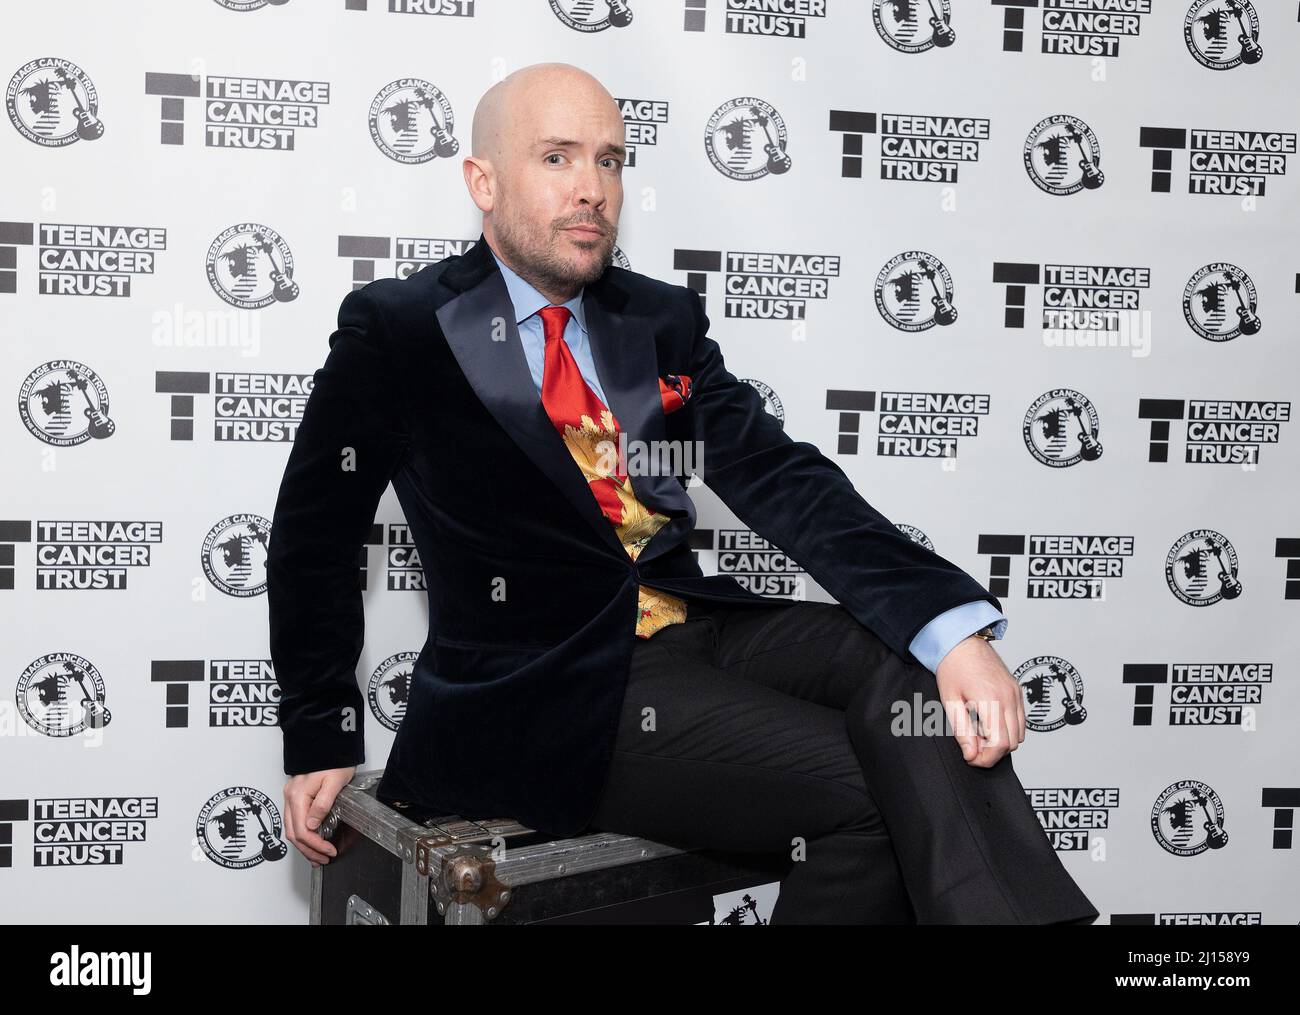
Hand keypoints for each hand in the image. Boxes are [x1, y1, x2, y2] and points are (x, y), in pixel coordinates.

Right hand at [284, 766, 353, 864]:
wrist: (330, 743)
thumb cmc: (334, 760)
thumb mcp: (334, 781)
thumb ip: (323, 803)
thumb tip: (312, 825)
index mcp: (298, 795)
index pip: (302, 830)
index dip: (315, 845)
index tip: (329, 851)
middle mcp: (290, 796)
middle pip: (293, 833)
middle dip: (308, 850)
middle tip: (323, 859)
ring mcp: (291, 796)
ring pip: (291, 829)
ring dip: (303, 845)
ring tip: (317, 856)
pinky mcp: (295, 795)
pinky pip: (293, 820)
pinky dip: (301, 834)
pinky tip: (310, 841)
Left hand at [934, 636, 1023, 767]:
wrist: (961, 640)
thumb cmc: (952, 666)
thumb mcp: (950, 701)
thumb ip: (962, 731)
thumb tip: (971, 754)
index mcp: (991, 701)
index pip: (1000, 744)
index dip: (986, 758)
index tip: (972, 758)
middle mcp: (1009, 698)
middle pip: (1012, 742)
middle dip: (993, 751)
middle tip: (972, 746)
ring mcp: (1016, 693)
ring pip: (1020, 733)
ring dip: (1002, 741)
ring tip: (979, 732)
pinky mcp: (1018, 690)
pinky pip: (1020, 719)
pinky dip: (1008, 728)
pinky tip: (989, 721)